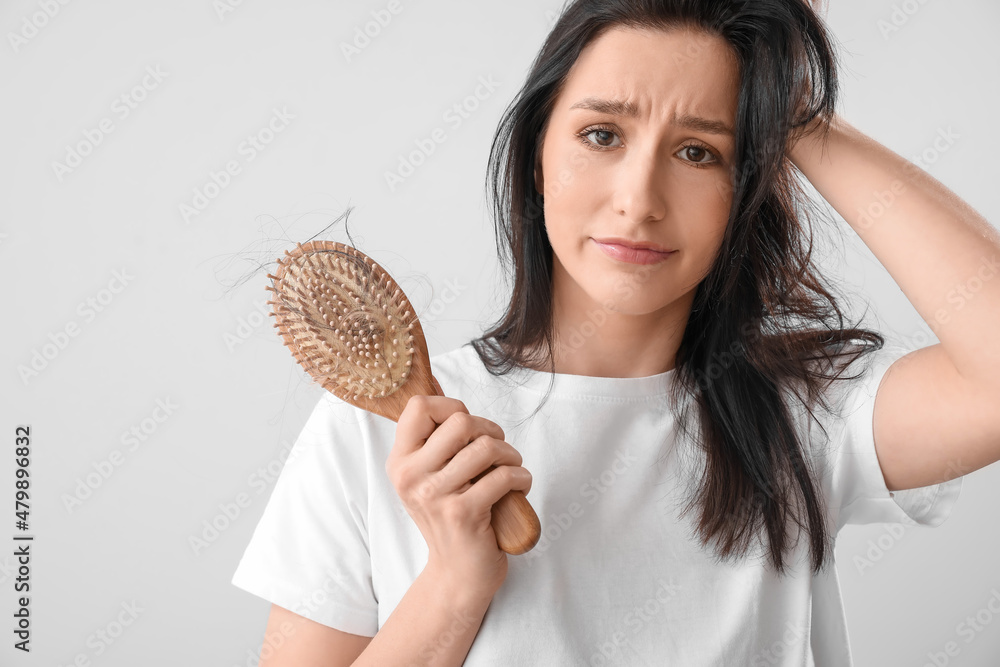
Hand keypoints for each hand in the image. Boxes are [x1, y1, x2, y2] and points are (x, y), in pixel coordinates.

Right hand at [385, 395, 532, 598]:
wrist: (457, 574)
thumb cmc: (451, 516)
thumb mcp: (428, 478)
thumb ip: (433, 442)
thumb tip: (443, 392)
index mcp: (400, 462)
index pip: (419, 407)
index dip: (451, 407)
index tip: (467, 426)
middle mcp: (411, 477)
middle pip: (460, 422)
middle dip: (491, 430)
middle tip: (498, 450)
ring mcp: (435, 496)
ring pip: (487, 447)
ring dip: (512, 454)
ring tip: (511, 468)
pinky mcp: (463, 514)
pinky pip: (504, 476)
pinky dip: (522, 477)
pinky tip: (519, 487)